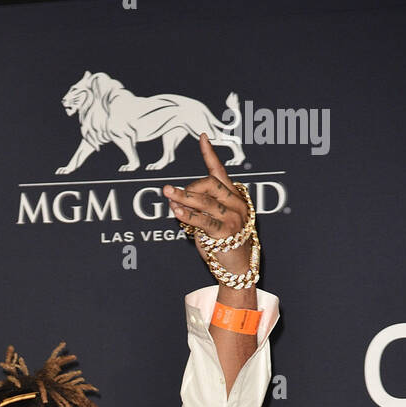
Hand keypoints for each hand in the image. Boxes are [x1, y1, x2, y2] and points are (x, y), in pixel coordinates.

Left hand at [162, 133, 251, 276]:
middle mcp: (236, 203)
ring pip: (205, 200)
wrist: (238, 269)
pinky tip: (176, 212)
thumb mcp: (213, 221)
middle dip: (189, 186)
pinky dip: (188, 215)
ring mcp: (233, 217)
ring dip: (183, 196)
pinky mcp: (226, 232)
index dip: (210, 154)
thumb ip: (200, 209)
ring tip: (167, 193)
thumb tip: (176, 200)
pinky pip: (204, 220)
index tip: (202, 137)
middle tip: (172, 192)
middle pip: (210, 183)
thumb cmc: (224, 245)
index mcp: (234, 197)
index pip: (220, 171)